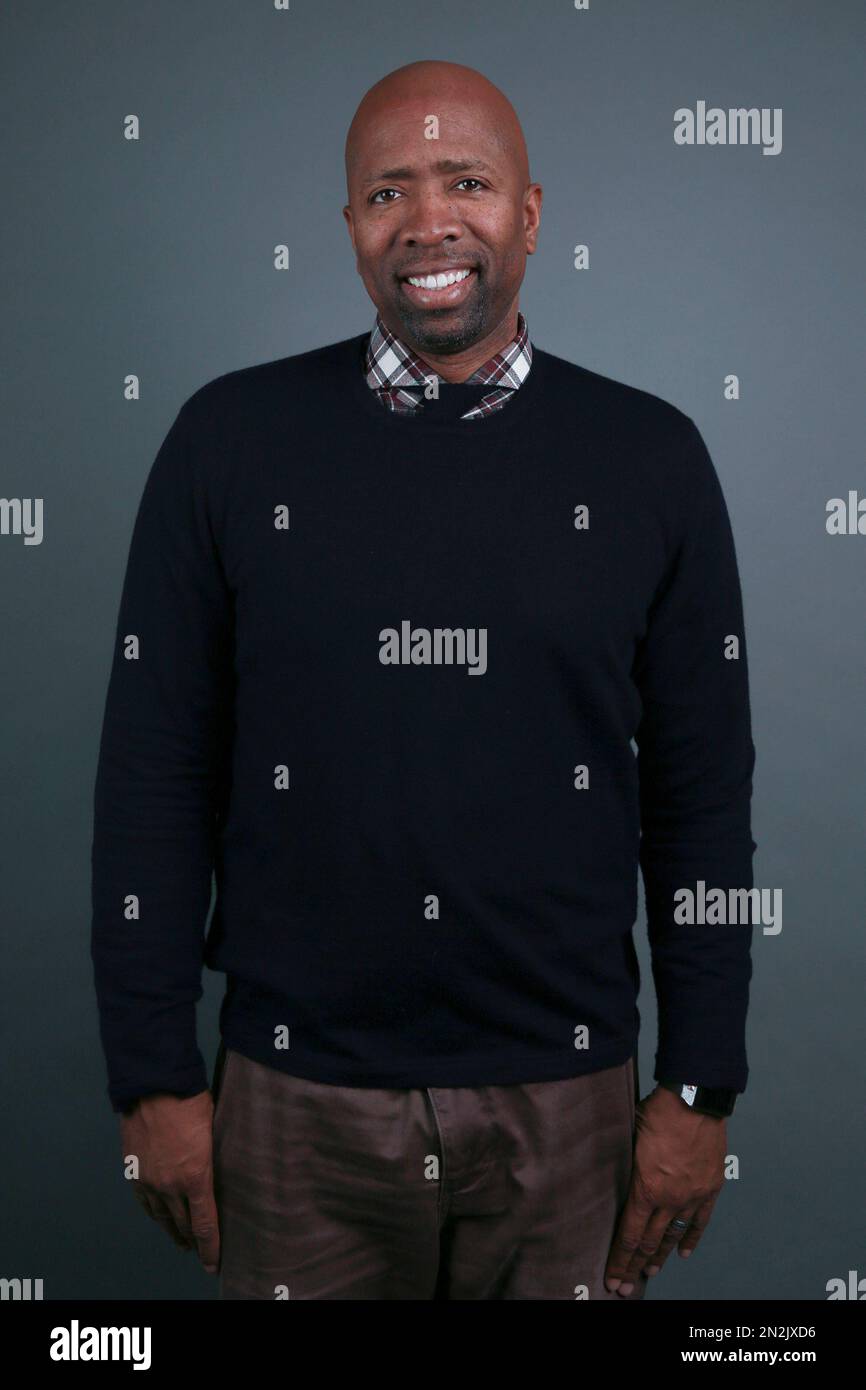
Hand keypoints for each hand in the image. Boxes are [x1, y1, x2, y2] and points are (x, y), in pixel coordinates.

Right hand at [120, 1090, 219, 1274]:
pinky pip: (145, 1202)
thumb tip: (220, 1173)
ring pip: (162, 1216)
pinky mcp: (133, 1170)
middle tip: (200, 1252)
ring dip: (172, 1230)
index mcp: (196, 1176)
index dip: (210, 1248)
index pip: (205, 1224)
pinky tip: (159, 1217)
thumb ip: (215, 1159)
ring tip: (181, 1241)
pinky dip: (154, 1213)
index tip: (214, 1264)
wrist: (153, 1083)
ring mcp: (148, 1179)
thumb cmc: (191, 1100)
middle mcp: (169, 1185)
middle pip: (183, 1224)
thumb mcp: (215, 1131)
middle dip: (193, 1241)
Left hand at [604, 1084, 726, 1295]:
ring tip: (649, 1274)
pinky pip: (700, 1221)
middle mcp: (669, 1198)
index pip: (629, 1235)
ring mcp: (692, 1195)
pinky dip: (691, 1238)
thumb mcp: (628, 1136)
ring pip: (673, 1235)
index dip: (619, 1260)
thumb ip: (624, 1163)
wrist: (694, 1098)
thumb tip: (612, 1173)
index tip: (612, 1279)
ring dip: (661, 1257)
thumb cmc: (658, 1111)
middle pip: (649, 1242)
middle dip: (634, 1267)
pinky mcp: (710, 1187)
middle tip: (625, 1286)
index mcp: (645, 1188)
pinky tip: (682, 1252)